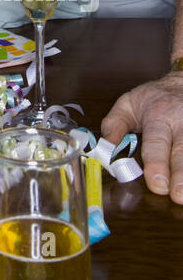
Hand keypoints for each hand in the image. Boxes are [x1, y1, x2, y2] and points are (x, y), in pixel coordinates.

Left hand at [101, 71, 182, 203]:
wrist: (182, 84)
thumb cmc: (154, 99)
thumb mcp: (128, 104)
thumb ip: (114, 125)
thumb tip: (105, 149)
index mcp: (158, 116)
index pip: (157, 141)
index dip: (156, 163)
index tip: (157, 184)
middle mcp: (181, 123)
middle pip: (182, 151)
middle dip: (180, 175)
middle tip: (177, 195)